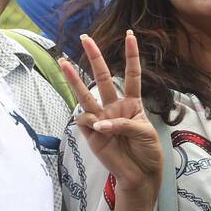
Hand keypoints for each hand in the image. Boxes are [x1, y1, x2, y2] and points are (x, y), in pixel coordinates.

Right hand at [59, 31, 163, 200]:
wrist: (140, 174)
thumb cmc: (147, 151)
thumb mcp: (145, 133)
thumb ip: (125, 123)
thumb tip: (99, 122)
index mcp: (132, 103)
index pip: (131, 75)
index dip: (131, 56)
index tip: (130, 35)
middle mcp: (114, 107)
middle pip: (103, 78)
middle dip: (94, 58)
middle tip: (85, 38)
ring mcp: (101, 118)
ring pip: (86, 95)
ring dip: (74, 79)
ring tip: (63, 62)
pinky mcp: (91, 133)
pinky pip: (85, 121)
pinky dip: (92, 122)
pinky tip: (100, 129)